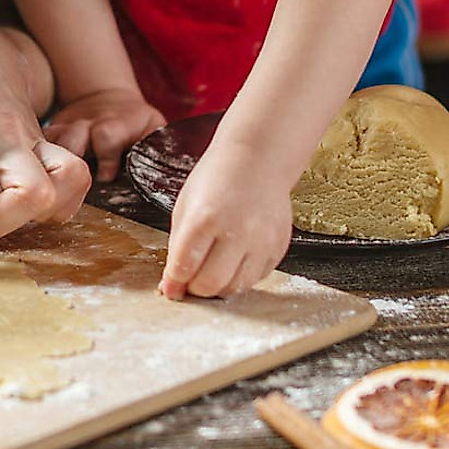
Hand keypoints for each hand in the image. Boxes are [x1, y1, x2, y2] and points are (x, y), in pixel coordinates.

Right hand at [43, 89, 164, 181]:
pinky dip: (38, 154)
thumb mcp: (154, 127)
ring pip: (53, 139)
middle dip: (71, 159)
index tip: (106, 177)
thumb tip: (172, 171)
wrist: (108, 97)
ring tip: (49, 181)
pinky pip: (41, 140)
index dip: (106, 158)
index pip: (106, 136)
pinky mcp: (53, 128)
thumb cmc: (137, 121)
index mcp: (115, 123)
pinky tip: (37, 170)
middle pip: (72, 137)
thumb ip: (159, 146)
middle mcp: (88, 122)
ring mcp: (68, 124)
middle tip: (71, 183)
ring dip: (51, 159)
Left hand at [158, 141, 292, 298]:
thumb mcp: (185, 205)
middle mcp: (236, 231)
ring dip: (219, 286)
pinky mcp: (278, 248)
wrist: (256, 160)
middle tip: (190, 279)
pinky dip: (240, 277)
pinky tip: (233, 259)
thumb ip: (177, 247)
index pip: (185, 266)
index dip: (175, 282)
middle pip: (211, 284)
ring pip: (235, 287)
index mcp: (204, 217)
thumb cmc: (215, 178)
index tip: (171, 288)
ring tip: (211, 268)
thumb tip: (171, 286)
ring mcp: (261, 241)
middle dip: (196, 288)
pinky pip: (256, 278)